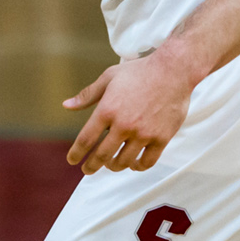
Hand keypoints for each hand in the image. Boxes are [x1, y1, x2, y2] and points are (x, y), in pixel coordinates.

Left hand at [62, 50, 199, 173]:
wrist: (173, 70)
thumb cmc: (139, 72)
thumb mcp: (109, 78)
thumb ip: (87, 95)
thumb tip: (66, 106)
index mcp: (107, 110)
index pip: (86, 139)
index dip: (76, 153)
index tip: (72, 160)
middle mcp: (123, 125)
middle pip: (102, 155)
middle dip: (92, 166)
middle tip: (88, 169)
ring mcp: (143, 133)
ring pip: (124, 161)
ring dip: (114, 166)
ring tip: (111, 164)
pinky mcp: (161, 138)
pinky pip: (147, 162)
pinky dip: (138, 166)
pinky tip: (133, 164)